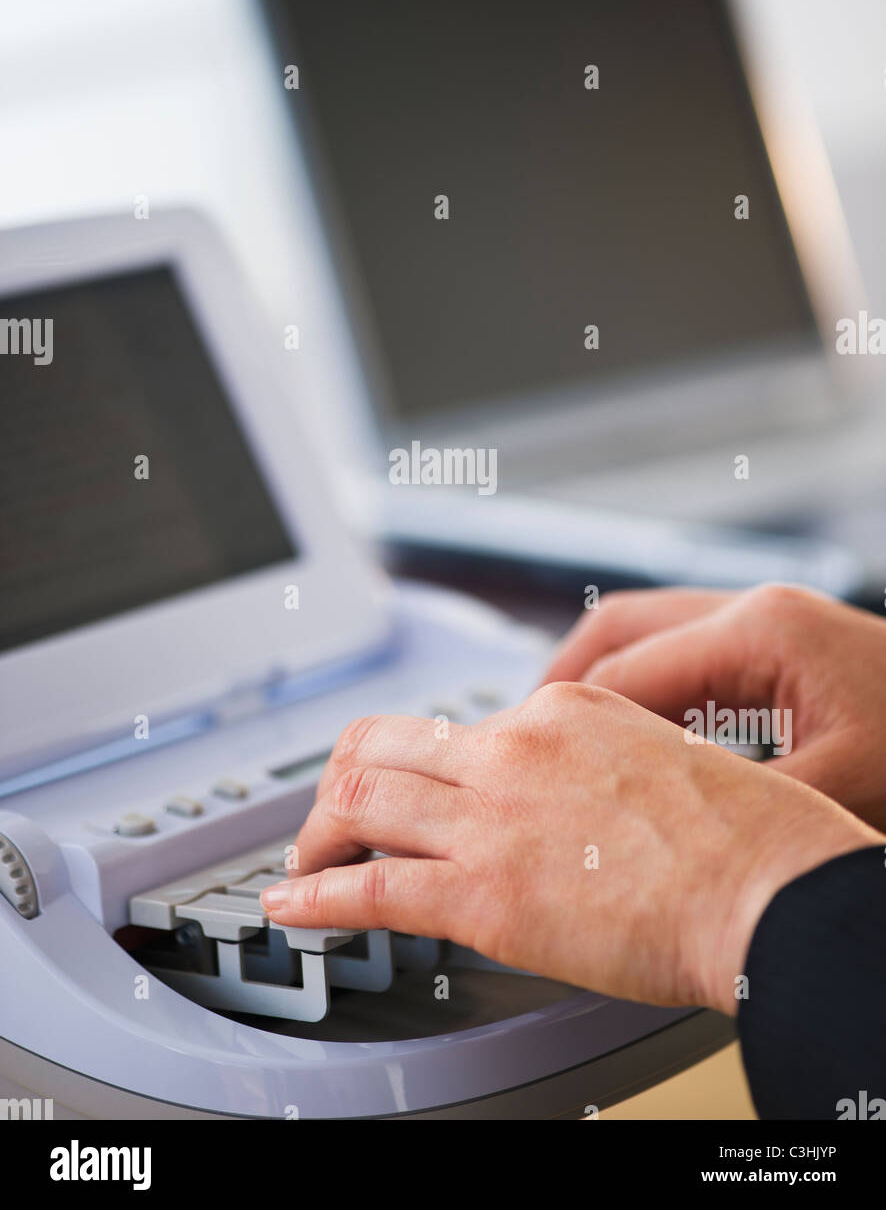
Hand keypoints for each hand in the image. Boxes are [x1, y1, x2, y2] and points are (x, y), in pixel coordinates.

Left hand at [261, 683, 878, 1013]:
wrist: (764, 888)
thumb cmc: (743, 836)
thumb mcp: (665, 753)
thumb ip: (600, 760)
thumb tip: (568, 795)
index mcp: (562, 709)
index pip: (459, 728)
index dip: (425, 768)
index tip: (417, 792)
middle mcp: (513, 748)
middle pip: (382, 744)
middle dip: (342, 781)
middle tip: (333, 815)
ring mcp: (490, 816)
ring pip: (360, 798)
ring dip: (318, 833)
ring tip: (305, 862)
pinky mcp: (481, 892)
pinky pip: (369, 886)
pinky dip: (316, 896)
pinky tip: (293, 906)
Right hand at [543, 584, 885, 831]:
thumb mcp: (839, 790)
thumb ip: (741, 810)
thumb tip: (657, 842)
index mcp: (761, 632)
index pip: (625, 670)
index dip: (567, 725)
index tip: (529, 774)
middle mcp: (756, 611)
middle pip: (620, 628)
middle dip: (561, 684)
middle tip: (522, 744)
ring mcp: (769, 621)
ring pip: (649, 635)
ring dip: (601, 685)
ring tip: (564, 748)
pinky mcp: (783, 645)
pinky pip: (689, 657)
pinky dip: (649, 695)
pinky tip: (634, 748)